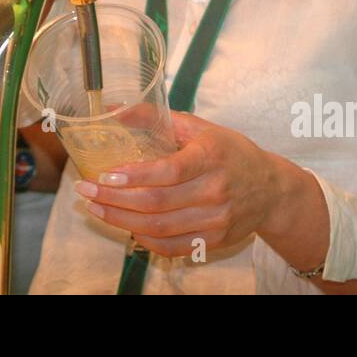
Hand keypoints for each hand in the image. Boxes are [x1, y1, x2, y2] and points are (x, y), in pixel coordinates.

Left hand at [71, 111, 284, 257]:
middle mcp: (215, 191)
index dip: (133, 176)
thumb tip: (115, 109)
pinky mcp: (214, 241)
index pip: (168, 172)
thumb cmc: (231, 152)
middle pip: (157, 203)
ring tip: (95, 208)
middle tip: (85, 191)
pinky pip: (170, 246)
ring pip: (159, 228)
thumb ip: (157, 118)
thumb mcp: (200, 128)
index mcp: (211, 157)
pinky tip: (123, 225)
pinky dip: (142, 239)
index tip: (103, 175)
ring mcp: (216, 220)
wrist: (272, 190)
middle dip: (114, 200)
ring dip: (120, 220)